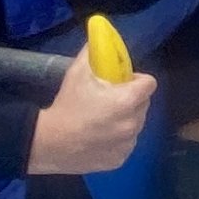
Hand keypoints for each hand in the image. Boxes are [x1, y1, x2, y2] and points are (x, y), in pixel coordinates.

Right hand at [28, 50, 154, 176]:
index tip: (124, 81)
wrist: (48, 143)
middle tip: (111, 98)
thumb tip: (98, 38)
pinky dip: (118, 139)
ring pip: (136, 125)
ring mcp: (127, 143)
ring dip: (126, 119)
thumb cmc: (66, 106)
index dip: (138, 79)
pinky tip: (100, 136)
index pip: (150, 84)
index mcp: (127, 100)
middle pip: (144, 104)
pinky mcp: (120, 159)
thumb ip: (92, 53)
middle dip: (132, 99)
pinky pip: (126, 143)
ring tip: (104, 119)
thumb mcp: (77, 73)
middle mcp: (133, 123)